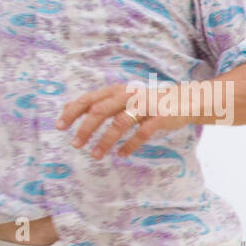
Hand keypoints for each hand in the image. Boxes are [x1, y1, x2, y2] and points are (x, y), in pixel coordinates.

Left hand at [57, 84, 192, 158]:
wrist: (185, 101)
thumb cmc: (149, 103)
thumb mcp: (124, 99)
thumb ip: (102, 104)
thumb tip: (71, 111)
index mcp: (117, 90)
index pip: (89, 99)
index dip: (72, 112)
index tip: (60, 127)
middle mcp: (129, 95)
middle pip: (101, 110)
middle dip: (85, 128)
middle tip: (75, 144)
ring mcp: (146, 106)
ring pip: (120, 123)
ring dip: (105, 140)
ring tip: (96, 155)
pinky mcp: (161, 117)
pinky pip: (142, 133)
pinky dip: (130, 145)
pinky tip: (121, 154)